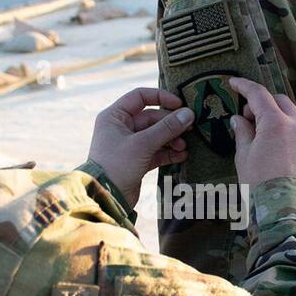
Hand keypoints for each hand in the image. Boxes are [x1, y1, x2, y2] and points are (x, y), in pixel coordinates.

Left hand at [86, 87, 193, 208]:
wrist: (105, 199)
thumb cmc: (117, 166)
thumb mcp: (143, 144)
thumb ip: (167, 128)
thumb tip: (189, 114)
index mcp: (114, 116)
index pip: (140, 96)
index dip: (161, 97)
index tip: (180, 104)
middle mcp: (120, 127)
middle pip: (151, 117)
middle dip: (170, 124)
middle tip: (190, 128)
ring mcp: (129, 144)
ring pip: (156, 135)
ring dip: (172, 139)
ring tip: (184, 146)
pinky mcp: (136, 160)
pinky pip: (156, 151)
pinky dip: (168, 152)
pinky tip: (182, 156)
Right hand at [228, 76, 295, 189]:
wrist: (285, 208)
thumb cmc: (260, 184)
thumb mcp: (244, 156)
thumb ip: (242, 132)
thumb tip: (239, 119)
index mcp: (276, 122)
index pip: (259, 94)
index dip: (244, 86)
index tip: (233, 83)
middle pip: (278, 100)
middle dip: (261, 102)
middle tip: (246, 117)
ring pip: (290, 112)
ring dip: (274, 113)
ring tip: (258, 131)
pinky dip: (284, 126)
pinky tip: (272, 140)